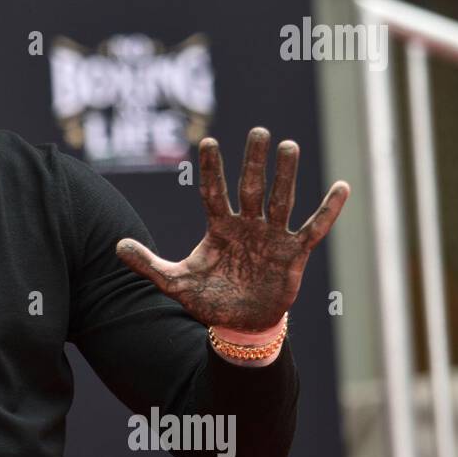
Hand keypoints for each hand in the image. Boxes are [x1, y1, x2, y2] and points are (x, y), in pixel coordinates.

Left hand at [115, 126, 349, 332]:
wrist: (239, 325)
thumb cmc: (208, 300)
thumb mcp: (174, 283)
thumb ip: (148, 264)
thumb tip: (116, 246)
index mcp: (219, 228)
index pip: (213, 192)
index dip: (212, 169)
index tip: (208, 141)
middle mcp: (247, 225)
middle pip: (251, 188)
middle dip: (253, 161)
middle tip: (258, 131)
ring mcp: (271, 237)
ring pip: (281, 200)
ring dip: (286, 175)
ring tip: (288, 146)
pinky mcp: (293, 253)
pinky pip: (313, 228)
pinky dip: (328, 210)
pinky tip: (341, 187)